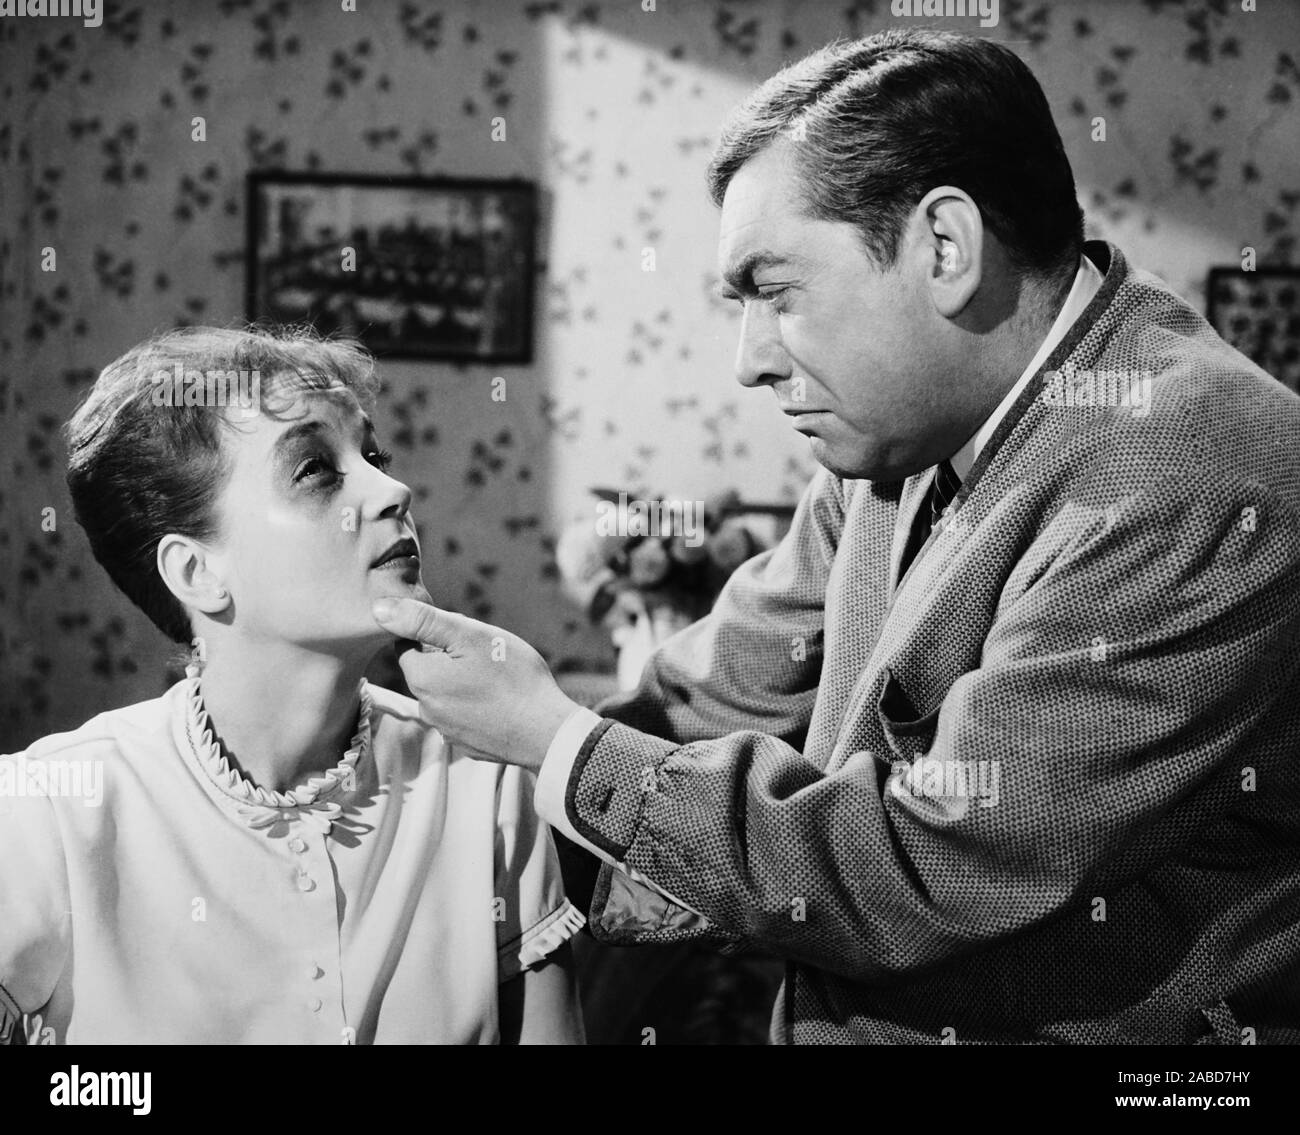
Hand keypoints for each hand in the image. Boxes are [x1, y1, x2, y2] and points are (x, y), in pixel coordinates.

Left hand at [371, 597, 578, 770]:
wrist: (547, 732)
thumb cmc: (513, 678)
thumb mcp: (470, 636)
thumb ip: (422, 620)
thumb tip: (378, 608)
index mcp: (422, 679)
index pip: (407, 646)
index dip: (433, 635)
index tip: (463, 637)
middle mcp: (426, 710)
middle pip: (427, 671)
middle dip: (448, 660)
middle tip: (484, 656)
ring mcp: (447, 732)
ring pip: (445, 695)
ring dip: (462, 684)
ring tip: (496, 680)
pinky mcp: (467, 746)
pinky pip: (463, 718)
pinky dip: (476, 708)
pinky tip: (501, 704)